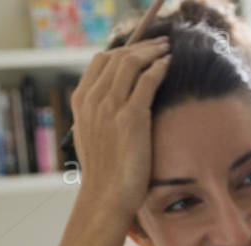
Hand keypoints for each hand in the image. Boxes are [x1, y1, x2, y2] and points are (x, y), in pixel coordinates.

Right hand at [68, 37, 172, 221]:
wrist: (106, 197)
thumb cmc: (105, 175)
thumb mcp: (93, 139)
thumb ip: (98, 118)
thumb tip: (111, 108)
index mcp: (81, 103)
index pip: (100, 63)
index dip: (122, 52)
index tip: (140, 51)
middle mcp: (93, 100)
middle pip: (116, 57)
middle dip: (140, 46)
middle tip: (159, 44)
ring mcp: (110, 107)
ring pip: (131, 63)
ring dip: (151, 51)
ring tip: (167, 49)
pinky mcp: (130, 117)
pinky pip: (146, 81)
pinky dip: (159, 67)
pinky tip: (169, 64)